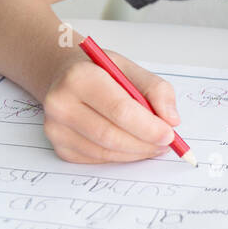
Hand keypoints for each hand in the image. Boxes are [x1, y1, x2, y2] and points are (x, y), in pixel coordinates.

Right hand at [42, 49, 180, 163]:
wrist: (62, 77)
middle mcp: (60, 104)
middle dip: (145, 144)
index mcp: (79, 77)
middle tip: (166, 143)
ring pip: (105, 152)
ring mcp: (56, 129)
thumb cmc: (98, 72)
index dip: (148, 126)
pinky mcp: (60, 147)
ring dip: (136, 153)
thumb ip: (156, 90)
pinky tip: (131, 145)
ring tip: (153, 144)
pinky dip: (121, 156)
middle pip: (111, 136)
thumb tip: (171, 120)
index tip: (169, 134)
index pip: (119, 109)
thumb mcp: (128, 68)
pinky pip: (97, 159)